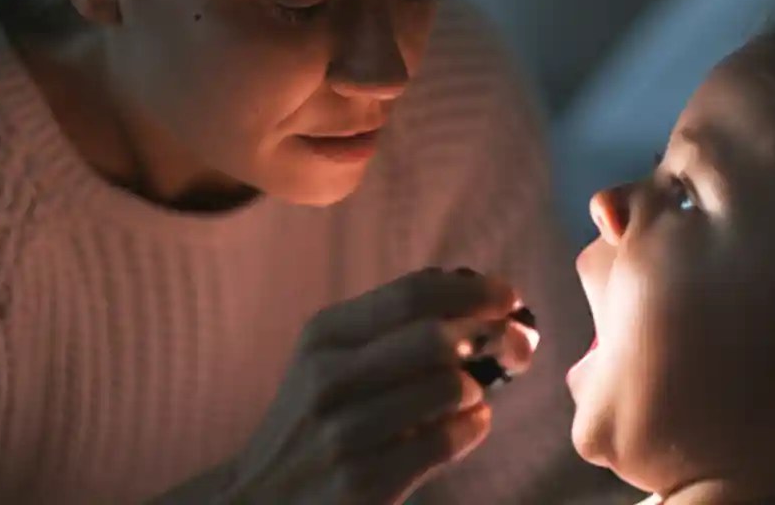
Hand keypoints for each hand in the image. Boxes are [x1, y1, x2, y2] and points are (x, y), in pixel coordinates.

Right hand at [220, 268, 525, 503]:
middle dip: (490, 336)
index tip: (507, 295)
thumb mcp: (330, 361)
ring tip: (466, 398)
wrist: (260, 500)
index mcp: (324, 335)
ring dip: (476, 390)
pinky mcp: (365, 481)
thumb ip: (392, 328)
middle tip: (514, 347)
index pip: (412, 294)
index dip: (471, 290)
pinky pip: (448, 440)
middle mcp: (329, 378)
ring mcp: (345, 432)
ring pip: (449, 387)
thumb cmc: (315, 423)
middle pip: (435, 337)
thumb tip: (476, 295)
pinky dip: (471, 428)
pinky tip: (463, 427)